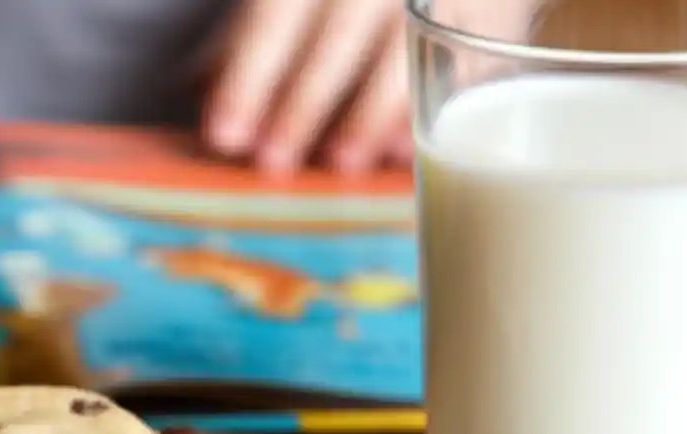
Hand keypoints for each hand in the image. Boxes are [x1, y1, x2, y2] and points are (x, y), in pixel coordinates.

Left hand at [203, 0, 536, 174]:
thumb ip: (250, 34)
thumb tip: (192, 88)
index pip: (274, 14)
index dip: (246, 78)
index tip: (224, 138)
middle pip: (338, 36)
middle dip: (303, 105)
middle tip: (274, 163)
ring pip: (407, 50)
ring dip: (371, 115)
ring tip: (342, 164)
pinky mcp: (494, 5)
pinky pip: (469, 59)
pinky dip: (438, 109)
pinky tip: (404, 152)